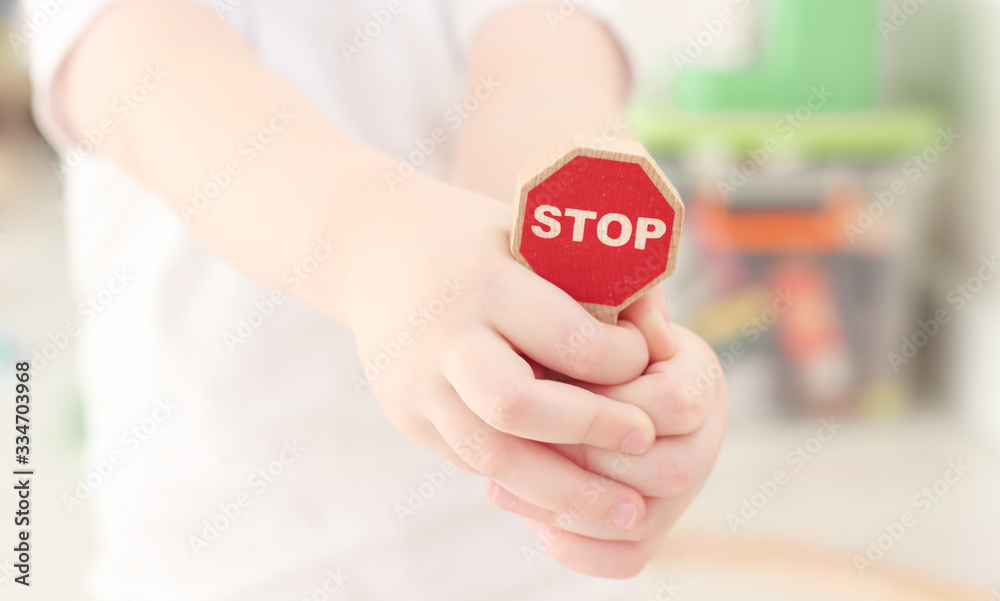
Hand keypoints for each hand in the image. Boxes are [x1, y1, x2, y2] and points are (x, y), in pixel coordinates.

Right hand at [340, 175, 661, 530]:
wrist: (370, 247)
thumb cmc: (474, 239)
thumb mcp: (528, 235)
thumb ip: (591, 282)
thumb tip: (661, 343)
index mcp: (482, 282)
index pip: (567, 338)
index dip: (621, 360)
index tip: (646, 363)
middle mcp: (441, 337)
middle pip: (519, 408)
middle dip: (593, 433)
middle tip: (647, 444)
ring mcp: (415, 384)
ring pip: (493, 458)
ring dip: (566, 492)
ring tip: (626, 512)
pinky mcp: (406, 415)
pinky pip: (472, 461)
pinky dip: (527, 483)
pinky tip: (571, 495)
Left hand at [483, 287, 728, 577]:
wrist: (579, 368)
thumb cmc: (575, 320)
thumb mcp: (591, 300)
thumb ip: (614, 301)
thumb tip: (637, 328)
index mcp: (697, 376)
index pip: (672, 403)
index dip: (607, 403)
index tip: (542, 384)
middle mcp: (705, 437)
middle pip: (670, 470)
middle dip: (585, 457)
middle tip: (517, 443)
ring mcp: (682, 489)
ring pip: (642, 522)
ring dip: (569, 506)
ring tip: (501, 484)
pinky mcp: (650, 527)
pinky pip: (626, 559)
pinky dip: (578, 550)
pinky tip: (533, 519)